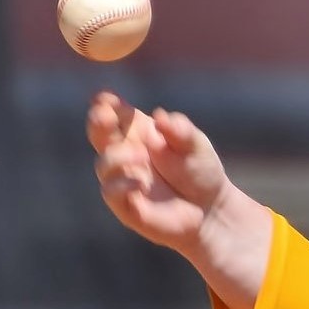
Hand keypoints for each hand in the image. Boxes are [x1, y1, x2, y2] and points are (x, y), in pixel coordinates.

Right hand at [87, 91, 229, 252]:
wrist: (210, 209)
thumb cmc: (201, 171)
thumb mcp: (197, 146)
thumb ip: (181, 131)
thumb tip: (161, 116)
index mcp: (138, 132)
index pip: (114, 112)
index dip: (106, 104)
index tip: (107, 99)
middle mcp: (125, 152)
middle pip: (99, 133)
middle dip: (98, 121)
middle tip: (105, 115)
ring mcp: (122, 178)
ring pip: (102, 164)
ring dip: (117, 156)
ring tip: (141, 155)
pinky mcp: (126, 205)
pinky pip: (111, 192)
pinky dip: (120, 185)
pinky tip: (139, 183)